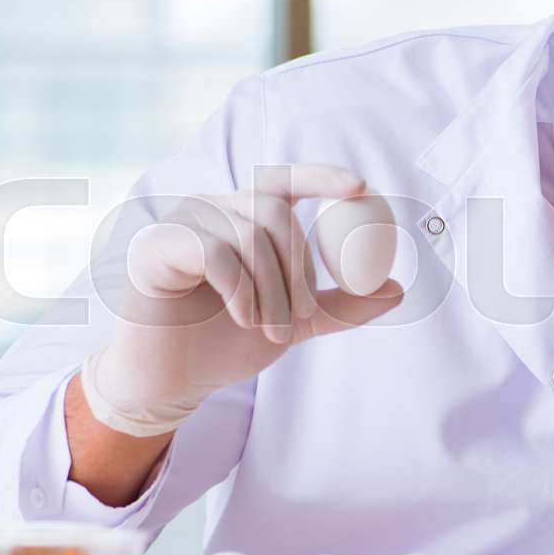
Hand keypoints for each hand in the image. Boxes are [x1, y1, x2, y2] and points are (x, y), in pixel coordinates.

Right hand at [81, 163, 403, 435]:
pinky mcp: (157, 246)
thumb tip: (396, 289)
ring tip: (269, 327)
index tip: (361, 188)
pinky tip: (243, 318)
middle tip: (301, 315)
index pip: (285, 180)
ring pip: (249, 236)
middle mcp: (212, 207)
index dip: (322, 176)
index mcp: (244, 215)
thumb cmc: (228, 340)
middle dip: (298, 269)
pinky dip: (241, 291)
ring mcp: (182, 222)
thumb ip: (340, 304)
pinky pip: (215, 253)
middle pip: (275, 213)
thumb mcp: (295, 321)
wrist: (174, 378)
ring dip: (272, 291)